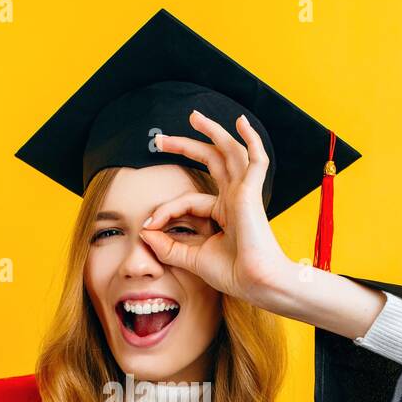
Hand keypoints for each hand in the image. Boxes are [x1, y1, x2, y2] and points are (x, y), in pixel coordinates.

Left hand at [138, 109, 294, 309]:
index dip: (164, 210)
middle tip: (160, 139)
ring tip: (194, 117)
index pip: (188, 200)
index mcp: (224, 212)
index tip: (146, 225)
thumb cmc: (233, 274)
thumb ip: (167, 246)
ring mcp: (245, 193)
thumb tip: (144, 232)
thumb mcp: (191, 258)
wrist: (256, 284)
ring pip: (230, 152)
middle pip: (210, 161)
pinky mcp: (253, 193)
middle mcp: (234, 198)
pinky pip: (256, 160)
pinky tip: (241, 122)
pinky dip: (252, 139)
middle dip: (185, 146)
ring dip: (213, 132)